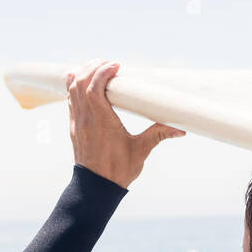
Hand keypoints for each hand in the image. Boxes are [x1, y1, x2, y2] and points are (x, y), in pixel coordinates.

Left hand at [66, 58, 184, 188]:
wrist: (95, 188)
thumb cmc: (118, 171)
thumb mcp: (141, 151)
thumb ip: (158, 135)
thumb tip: (181, 129)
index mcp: (101, 121)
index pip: (94, 87)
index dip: (102, 71)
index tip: (116, 66)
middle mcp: (85, 118)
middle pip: (80, 82)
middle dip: (92, 67)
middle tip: (107, 63)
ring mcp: (77, 122)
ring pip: (71, 89)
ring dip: (82, 74)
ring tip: (96, 67)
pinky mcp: (74, 127)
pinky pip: (70, 100)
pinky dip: (74, 86)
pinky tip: (82, 81)